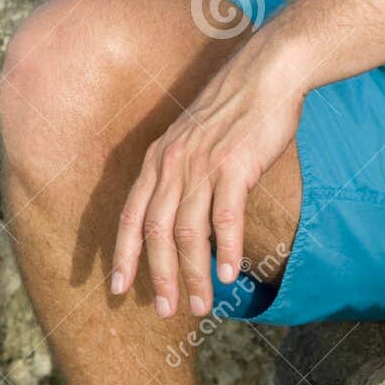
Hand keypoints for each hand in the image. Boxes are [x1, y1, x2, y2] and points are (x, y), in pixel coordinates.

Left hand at [110, 28, 304, 317]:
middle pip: (156, 232)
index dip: (123, 255)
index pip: (131, 216)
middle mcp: (173, 163)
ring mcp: (202, 164)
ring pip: (188, 233)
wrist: (266, 72)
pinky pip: (224, 218)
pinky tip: (229, 274)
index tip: (118, 290)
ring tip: (201, 306)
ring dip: (193, 274)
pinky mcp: (234, 165)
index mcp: (158, 159)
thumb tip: (185, 218)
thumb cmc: (236, 109)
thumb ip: (183, 174)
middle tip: (165, 312)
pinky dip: (225, 250)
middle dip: (157, 277)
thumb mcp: (195, 139)